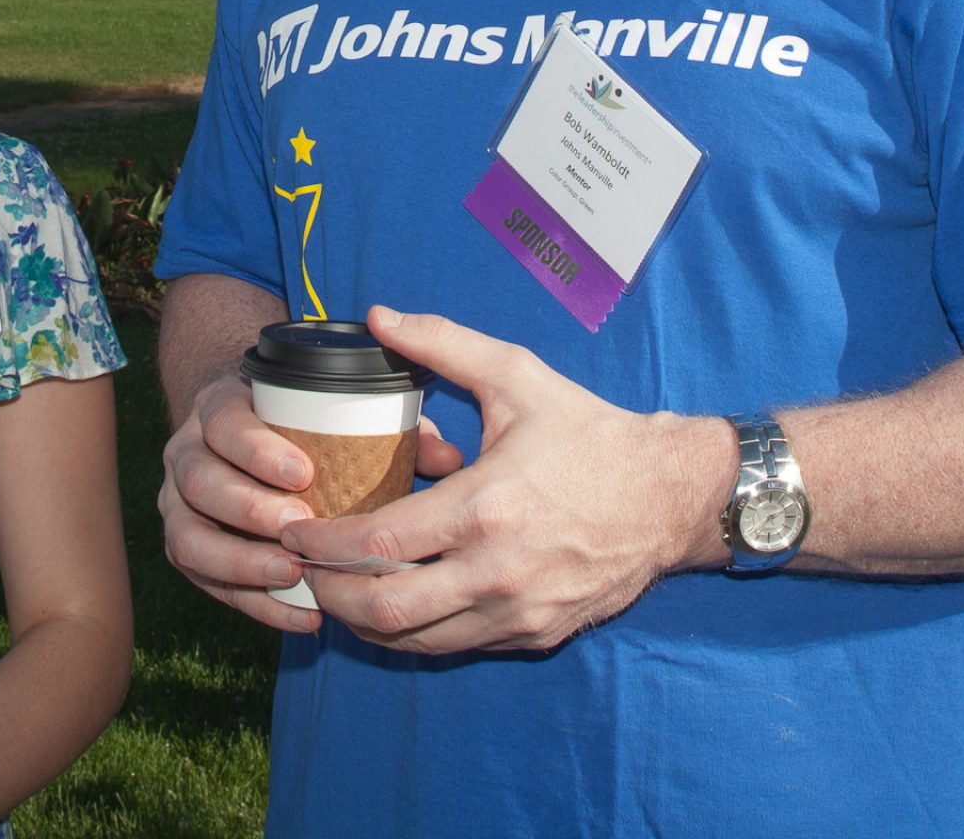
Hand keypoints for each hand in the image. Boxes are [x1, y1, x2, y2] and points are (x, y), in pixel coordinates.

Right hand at [158, 366, 463, 632]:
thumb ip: (388, 425)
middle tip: (300, 530)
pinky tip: (301, 616)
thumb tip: (447, 458)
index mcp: (220, 407)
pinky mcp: (188, 548)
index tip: (304, 472)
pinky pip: (205, 582)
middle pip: (200, 482)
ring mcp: (177, 503)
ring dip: (241, 562)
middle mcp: (187, 452)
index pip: (225, 424)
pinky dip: (253, 604)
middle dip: (248, 509)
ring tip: (294, 576)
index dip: (257, 450)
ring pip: (189, 537)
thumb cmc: (298, 421)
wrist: (239, 433)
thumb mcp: (333, 408)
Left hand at [278, 306, 730, 654]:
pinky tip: (396, 602)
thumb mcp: (517, 375)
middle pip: (385, 608)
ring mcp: (516, 613)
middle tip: (302, 568)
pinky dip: (416, 632)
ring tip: (336, 590)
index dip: (324, 544)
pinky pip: (457, 646)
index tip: (295, 528)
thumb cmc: (589, 432)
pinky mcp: (534, 635)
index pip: (378, 543)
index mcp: (485, 508)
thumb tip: (380, 316)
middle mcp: (496, 572)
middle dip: (330, 595)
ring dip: (366, 622)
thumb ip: (443, 343)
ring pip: (417, 641)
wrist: (668, 496)